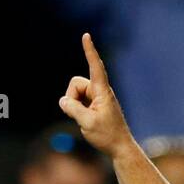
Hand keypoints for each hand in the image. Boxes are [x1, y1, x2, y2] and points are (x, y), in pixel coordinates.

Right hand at [58, 32, 130, 157]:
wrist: (120, 148)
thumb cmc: (107, 136)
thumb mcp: (87, 123)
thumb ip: (72, 109)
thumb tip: (63, 100)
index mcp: (102, 92)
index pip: (95, 66)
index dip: (89, 51)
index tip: (86, 36)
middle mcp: (100, 91)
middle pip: (76, 84)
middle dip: (71, 97)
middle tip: (79, 116)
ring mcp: (97, 98)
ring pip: (75, 94)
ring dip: (74, 106)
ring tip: (85, 121)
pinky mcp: (95, 105)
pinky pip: (78, 102)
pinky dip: (77, 111)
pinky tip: (87, 122)